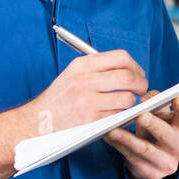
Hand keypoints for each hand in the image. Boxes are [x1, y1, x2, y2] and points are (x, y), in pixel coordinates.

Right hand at [27, 48, 147, 135]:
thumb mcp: (73, 74)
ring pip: (126, 98)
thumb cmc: (59, 99)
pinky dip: (120, 117)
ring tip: (123, 104)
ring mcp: (87, 101)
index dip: (135, 66)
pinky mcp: (90, 120)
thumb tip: (129, 68)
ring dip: (130, 103)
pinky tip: (114, 115)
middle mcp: (84, 80)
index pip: (120, 57)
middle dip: (140, 84)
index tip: (138, 73)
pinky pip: (117, 116)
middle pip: (128, 76)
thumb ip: (98, 68)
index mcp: (82, 65)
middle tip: (141, 89)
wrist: (38, 122)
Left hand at [104, 92, 178, 178]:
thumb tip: (147, 98)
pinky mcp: (152, 174)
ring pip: (146, 149)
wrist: (152, 161)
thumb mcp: (159, 117)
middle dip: (153, 125)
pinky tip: (109, 139)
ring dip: (128, 139)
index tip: (177, 97)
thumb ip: (157, 105)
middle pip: (167, 135)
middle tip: (140, 116)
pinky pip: (133, 159)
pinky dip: (120, 147)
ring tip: (113, 130)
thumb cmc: (157, 130)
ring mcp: (167, 163)